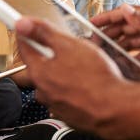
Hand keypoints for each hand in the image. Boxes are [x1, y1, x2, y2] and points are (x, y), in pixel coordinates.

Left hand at [14, 16, 129, 131]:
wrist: (116, 108)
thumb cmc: (96, 78)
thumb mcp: (70, 45)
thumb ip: (44, 33)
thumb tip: (23, 24)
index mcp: (39, 73)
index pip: (25, 48)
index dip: (28, 34)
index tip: (28, 28)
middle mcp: (44, 92)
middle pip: (41, 67)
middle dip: (51, 56)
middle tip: (69, 49)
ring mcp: (57, 106)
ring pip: (56, 83)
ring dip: (64, 74)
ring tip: (84, 69)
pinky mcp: (71, 115)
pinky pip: (68, 97)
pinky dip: (75, 90)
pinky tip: (89, 85)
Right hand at [91, 5, 139, 68]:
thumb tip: (124, 9)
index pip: (125, 14)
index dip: (107, 18)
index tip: (91, 24)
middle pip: (125, 29)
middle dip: (108, 35)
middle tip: (92, 44)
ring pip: (131, 43)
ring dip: (118, 48)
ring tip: (103, 55)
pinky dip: (131, 59)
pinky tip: (122, 65)